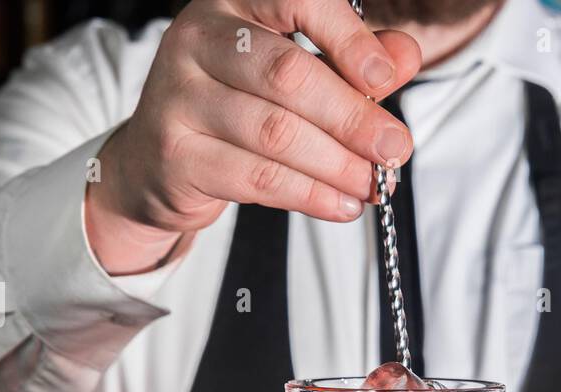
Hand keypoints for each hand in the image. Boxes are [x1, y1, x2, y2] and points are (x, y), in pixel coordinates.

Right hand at [85, 0, 421, 273]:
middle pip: (288, 75)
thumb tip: (403, 56)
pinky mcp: (178, 155)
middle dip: (352, 117)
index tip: (384, 79)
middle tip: (394, 149)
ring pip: (275, 132)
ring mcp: (180, 97)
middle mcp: (198, 39)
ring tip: (373, 184)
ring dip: (336, 164)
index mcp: (234, 3)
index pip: (295, 0)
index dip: (346, 39)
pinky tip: (341, 204)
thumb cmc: (236, 104)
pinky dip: (309, 194)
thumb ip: (347, 59)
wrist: (157, 161)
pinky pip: (257, 178)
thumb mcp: (294, 70)